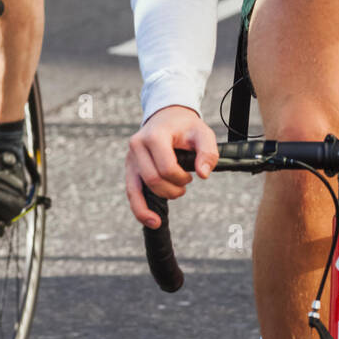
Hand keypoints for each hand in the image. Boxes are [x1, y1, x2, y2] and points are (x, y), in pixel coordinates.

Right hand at [125, 106, 218, 227]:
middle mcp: (137, 146)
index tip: (191, 176)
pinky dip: (139, 209)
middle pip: (153, 180)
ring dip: (156, 202)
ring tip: (168, 208)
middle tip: (185, 184)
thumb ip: (208, 152)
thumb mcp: (203, 133)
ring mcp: (131, 158)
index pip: (166, 168)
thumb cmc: (186, 127)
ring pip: (137, 190)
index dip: (181, 178)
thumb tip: (203, 174)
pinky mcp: (130, 168)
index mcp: (154, 136)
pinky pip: (131, 192)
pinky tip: (151, 221)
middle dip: (172, 189)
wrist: (168, 117)